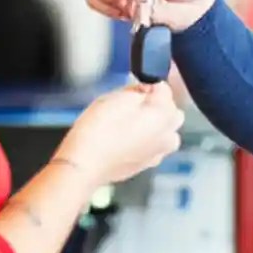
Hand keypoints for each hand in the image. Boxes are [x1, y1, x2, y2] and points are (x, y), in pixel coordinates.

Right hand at [52, 83, 184, 186]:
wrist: (84, 164)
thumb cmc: (98, 131)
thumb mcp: (118, 96)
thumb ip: (140, 90)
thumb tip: (147, 91)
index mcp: (167, 116)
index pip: (164, 89)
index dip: (145, 87)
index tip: (131, 92)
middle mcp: (168, 136)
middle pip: (167, 110)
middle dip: (151, 105)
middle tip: (126, 106)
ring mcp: (158, 153)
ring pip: (160, 129)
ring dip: (148, 123)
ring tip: (122, 124)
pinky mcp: (145, 164)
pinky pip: (150, 145)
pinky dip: (140, 139)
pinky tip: (121, 138)